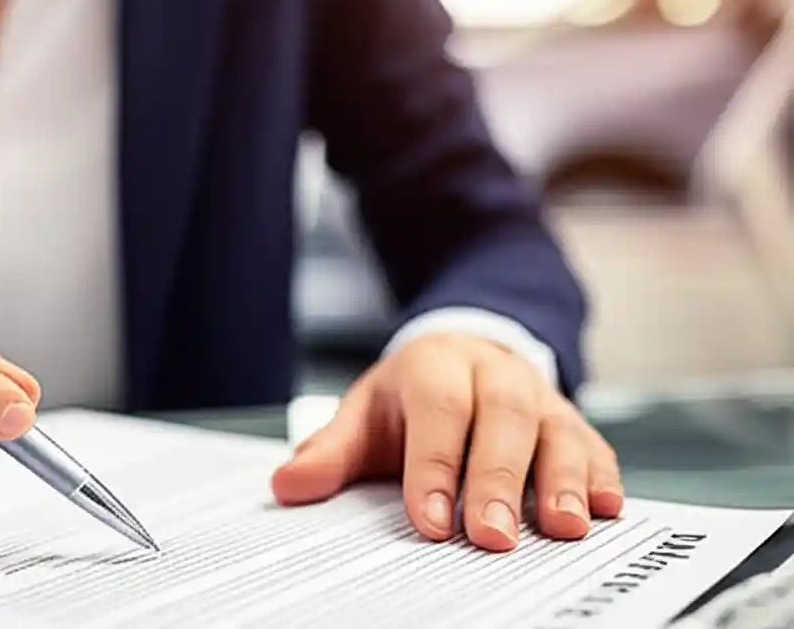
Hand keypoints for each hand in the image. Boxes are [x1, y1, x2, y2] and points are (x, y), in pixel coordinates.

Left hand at [271, 334, 622, 550]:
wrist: (464, 356)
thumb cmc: (411, 397)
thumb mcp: (364, 414)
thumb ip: (329, 452)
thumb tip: (287, 487)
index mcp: (436, 365)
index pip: (438, 410)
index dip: (434, 465)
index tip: (428, 521)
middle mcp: (495, 374)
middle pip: (505, 419)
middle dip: (500, 479)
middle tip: (493, 536)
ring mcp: (542, 397)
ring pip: (560, 431)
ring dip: (563, 480)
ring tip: (563, 528)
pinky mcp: (574, 423)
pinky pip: (596, 446)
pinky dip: (603, 478)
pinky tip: (606, 511)